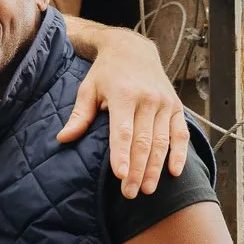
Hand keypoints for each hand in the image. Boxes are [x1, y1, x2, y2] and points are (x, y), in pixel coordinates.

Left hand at [59, 30, 188, 196]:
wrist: (133, 49)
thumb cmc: (105, 73)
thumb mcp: (88, 88)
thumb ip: (79, 115)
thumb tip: (63, 139)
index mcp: (124, 94)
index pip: (123, 131)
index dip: (122, 155)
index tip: (121, 177)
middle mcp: (148, 99)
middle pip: (144, 142)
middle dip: (137, 171)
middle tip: (130, 194)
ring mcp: (164, 103)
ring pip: (162, 142)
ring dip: (155, 168)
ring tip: (147, 190)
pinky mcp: (176, 106)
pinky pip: (180, 133)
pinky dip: (179, 154)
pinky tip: (174, 173)